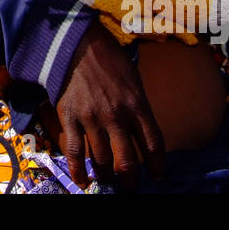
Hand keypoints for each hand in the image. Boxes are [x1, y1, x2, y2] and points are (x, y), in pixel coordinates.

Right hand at [53, 21, 164, 188]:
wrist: (78, 42)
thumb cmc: (109, 59)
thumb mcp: (133, 80)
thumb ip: (138, 107)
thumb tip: (141, 134)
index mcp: (137, 104)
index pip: (153, 144)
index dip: (157, 166)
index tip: (157, 177)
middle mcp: (117, 115)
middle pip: (128, 161)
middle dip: (131, 180)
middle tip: (130, 187)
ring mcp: (92, 118)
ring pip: (102, 161)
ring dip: (107, 177)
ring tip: (108, 181)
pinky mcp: (70, 117)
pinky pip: (75, 151)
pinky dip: (78, 170)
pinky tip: (82, 181)